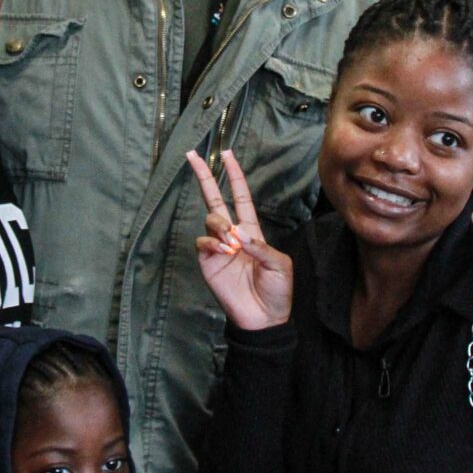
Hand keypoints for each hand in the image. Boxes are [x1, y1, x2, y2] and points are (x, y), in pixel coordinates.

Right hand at [187, 148, 292, 330]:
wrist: (263, 318)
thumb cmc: (277, 291)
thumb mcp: (280, 265)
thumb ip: (262, 247)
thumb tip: (239, 234)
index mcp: (252, 230)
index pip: (240, 196)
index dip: (234, 175)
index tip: (227, 154)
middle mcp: (232, 234)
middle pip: (214, 198)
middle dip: (204, 176)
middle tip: (192, 155)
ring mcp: (218, 247)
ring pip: (210, 219)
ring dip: (220, 225)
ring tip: (232, 244)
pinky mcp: (207, 263)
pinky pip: (202, 243)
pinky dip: (213, 244)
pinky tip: (225, 253)